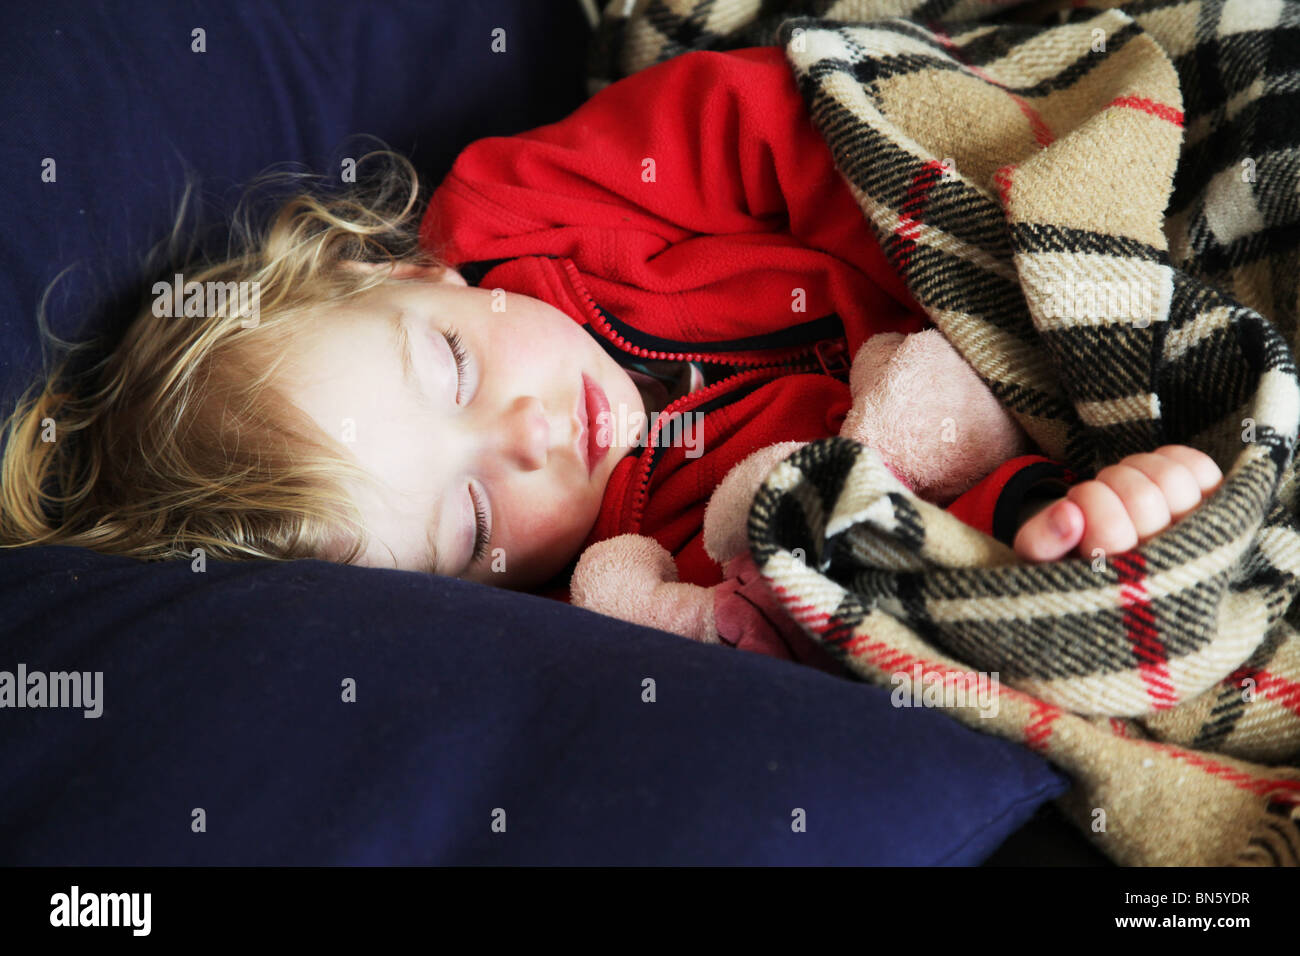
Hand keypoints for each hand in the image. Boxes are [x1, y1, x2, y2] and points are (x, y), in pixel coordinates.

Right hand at [1013, 445, 1223, 562]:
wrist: (1112, 571)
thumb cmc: (1067, 561)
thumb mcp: (1034, 564)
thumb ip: (1038, 542)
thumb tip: (1069, 514)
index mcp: (1121, 591)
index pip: (1110, 530)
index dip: (1087, 501)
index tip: (1073, 507)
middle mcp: (1167, 573)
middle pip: (1142, 498)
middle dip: (1110, 482)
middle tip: (1099, 496)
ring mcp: (1201, 544)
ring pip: (1174, 479)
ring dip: (1138, 469)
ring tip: (1122, 487)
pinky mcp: (1220, 518)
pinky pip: (1202, 469)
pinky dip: (1171, 458)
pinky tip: (1149, 477)